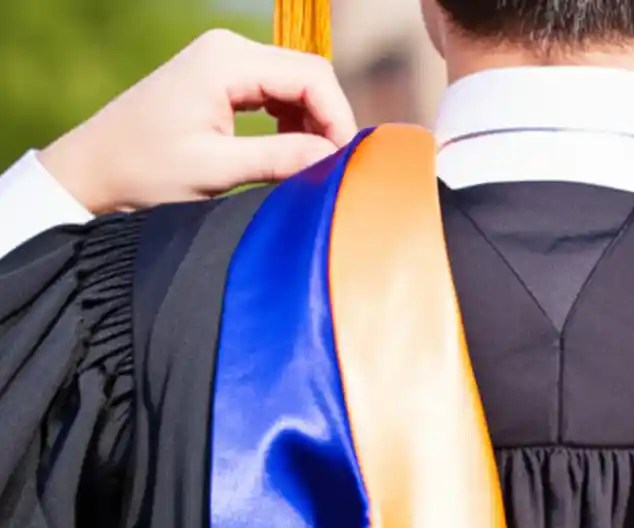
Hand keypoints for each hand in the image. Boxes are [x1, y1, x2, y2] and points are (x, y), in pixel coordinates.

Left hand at [38, 29, 357, 213]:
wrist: (90, 172)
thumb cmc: (143, 171)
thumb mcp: (215, 170)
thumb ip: (279, 159)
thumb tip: (333, 157)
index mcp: (226, 61)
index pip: (312, 76)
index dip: (338, 118)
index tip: (344, 161)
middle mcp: (228, 49)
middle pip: (310, 74)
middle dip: (329, 119)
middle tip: (334, 166)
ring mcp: (224, 60)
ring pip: (298, 82)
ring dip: (312, 121)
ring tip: (311, 162)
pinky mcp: (221, 78)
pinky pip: (277, 90)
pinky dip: (293, 120)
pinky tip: (288, 150)